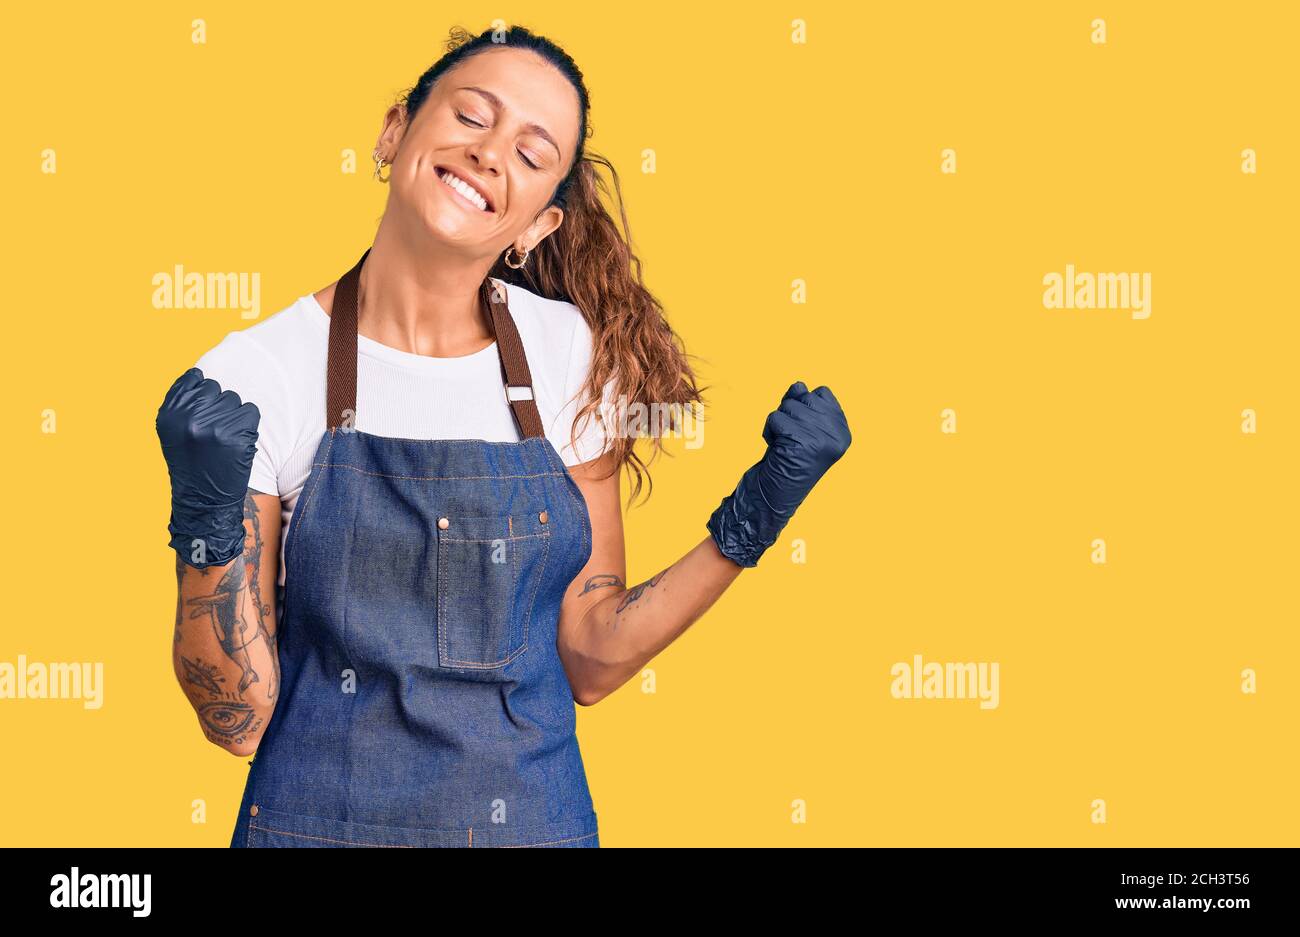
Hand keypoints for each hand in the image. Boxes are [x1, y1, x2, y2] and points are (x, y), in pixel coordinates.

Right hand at [156, 368, 260, 567]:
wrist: (204, 501)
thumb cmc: (191, 464)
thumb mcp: (174, 432)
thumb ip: (183, 403)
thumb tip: (201, 374)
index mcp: (169, 413)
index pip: (193, 378)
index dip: (202, 393)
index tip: (203, 410)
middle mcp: (188, 416)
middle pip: (215, 387)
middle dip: (218, 404)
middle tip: (215, 431)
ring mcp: (214, 424)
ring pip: (234, 398)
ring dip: (234, 415)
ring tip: (224, 439)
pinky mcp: (237, 433)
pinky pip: (251, 411)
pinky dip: (248, 425)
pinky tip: (238, 441)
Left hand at [706, 381, 850, 567]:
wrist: (776, 495)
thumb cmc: (788, 459)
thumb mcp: (800, 426)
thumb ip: (802, 403)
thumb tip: (798, 385)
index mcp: (843, 432)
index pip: (821, 393)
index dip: (803, 407)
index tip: (802, 432)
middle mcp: (838, 434)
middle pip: (804, 397)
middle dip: (790, 414)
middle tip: (791, 440)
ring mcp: (821, 437)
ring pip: (787, 406)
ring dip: (777, 423)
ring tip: (784, 445)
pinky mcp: (801, 440)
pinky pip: (775, 417)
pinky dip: (769, 430)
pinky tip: (776, 448)